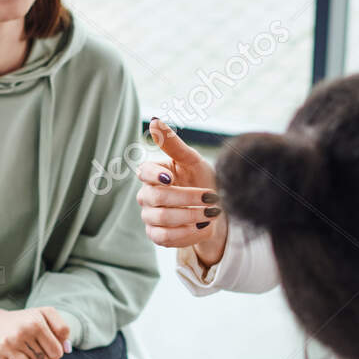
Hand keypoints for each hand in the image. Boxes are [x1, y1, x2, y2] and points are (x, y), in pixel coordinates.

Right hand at [0, 307, 69, 358]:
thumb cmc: (29, 320)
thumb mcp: (47, 315)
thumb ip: (63, 329)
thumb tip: (67, 350)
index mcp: (36, 324)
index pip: (57, 354)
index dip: (56, 353)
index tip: (49, 346)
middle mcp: (20, 334)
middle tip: (38, 351)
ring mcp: (6, 345)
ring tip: (29, 357)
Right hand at [137, 117, 226, 266]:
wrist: (215, 208)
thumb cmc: (202, 179)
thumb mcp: (192, 160)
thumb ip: (173, 144)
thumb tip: (154, 120)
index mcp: (152, 174)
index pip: (143, 172)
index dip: (155, 175)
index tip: (172, 177)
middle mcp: (146, 195)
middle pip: (157, 198)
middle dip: (187, 198)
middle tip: (211, 198)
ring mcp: (149, 217)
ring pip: (161, 219)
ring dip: (190, 217)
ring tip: (211, 213)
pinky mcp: (157, 236)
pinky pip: (165, 238)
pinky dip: (187, 234)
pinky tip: (203, 227)